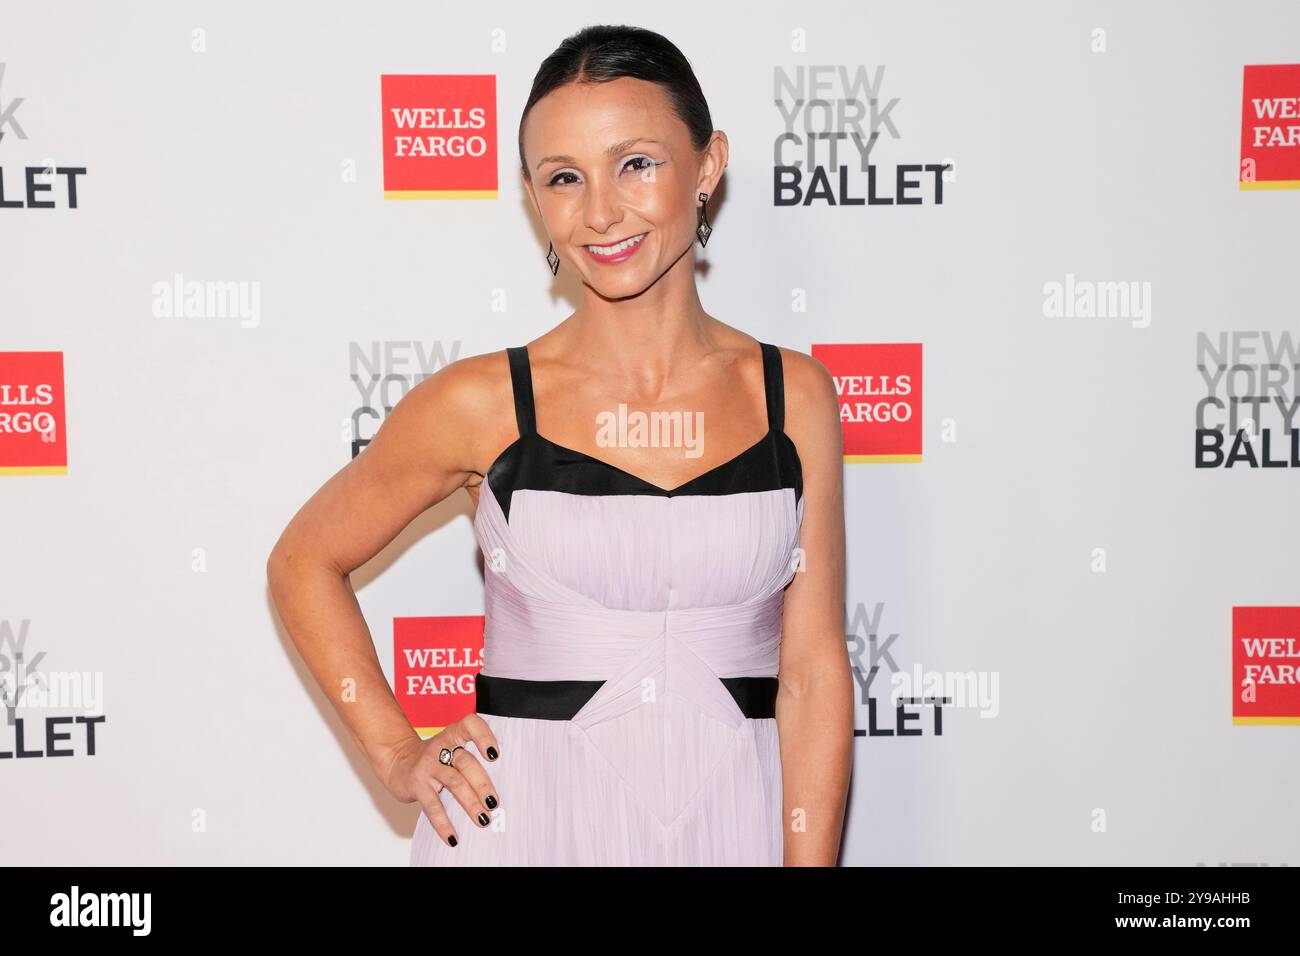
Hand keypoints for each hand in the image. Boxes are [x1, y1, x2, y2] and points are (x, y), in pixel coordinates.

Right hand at [383, 714, 500, 846]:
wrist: (396, 761)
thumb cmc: (432, 758)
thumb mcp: (450, 748)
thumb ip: (470, 760)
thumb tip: (495, 790)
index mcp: (453, 735)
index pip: (470, 725)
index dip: (484, 736)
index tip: (495, 754)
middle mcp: (441, 747)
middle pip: (467, 763)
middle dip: (483, 785)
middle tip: (494, 803)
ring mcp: (428, 766)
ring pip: (455, 784)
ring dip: (471, 803)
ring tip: (483, 819)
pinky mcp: (417, 785)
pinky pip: (433, 806)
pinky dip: (444, 824)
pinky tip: (453, 837)